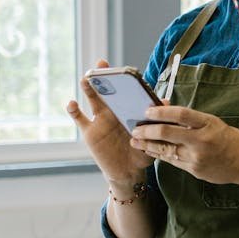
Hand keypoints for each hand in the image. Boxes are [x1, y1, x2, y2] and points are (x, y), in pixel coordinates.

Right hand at [66, 59, 154, 186]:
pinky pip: (80, 119)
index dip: (122, 78)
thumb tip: (166, 101)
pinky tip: (72, 103)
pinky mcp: (90, 132)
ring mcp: (100, 120)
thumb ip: (157, 119)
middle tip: (101, 64)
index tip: (123, 68)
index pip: (125, 90)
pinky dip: (73, 111)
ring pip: (92, 100)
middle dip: (103, 76)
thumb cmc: (142, 152)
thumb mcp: (153, 136)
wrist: (129, 172)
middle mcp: (113, 111)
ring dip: (88, 88)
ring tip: (86, 79)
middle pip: (106, 90)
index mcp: (128, 110)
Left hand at [129, 106, 238, 185]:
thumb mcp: (214, 123)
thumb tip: (168, 112)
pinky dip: (159, 155)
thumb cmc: (230, 140)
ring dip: (148, 145)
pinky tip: (150, 151)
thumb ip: (192, 120)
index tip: (148, 111)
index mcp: (208, 124)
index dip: (162, 112)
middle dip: (148, 131)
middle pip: (168, 133)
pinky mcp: (194, 169)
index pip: (181, 114)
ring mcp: (197, 157)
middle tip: (135, 128)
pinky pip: (172, 161)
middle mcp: (201, 140)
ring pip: (166, 150)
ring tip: (136, 141)